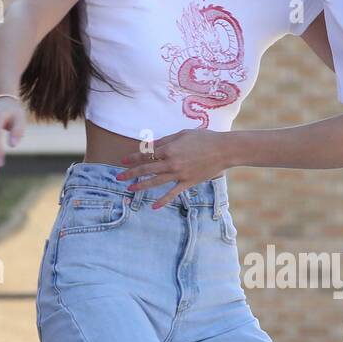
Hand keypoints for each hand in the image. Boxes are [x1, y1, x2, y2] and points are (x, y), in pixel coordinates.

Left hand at [116, 130, 231, 208]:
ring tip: (130, 189)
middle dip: (131, 172)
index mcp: (169, 149)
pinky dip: (163, 200)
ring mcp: (179, 174)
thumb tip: (151, 145)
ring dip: (142, 185)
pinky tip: (154, 206)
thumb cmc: (204, 138)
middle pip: (147, 169)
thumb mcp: (182, 134)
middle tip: (119, 176)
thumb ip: (165, 140)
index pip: (146, 154)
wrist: (223, 150)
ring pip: (156, 182)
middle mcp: (171, 163)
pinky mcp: (188, 182)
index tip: (123, 160)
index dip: (133, 157)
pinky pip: (173, 193)